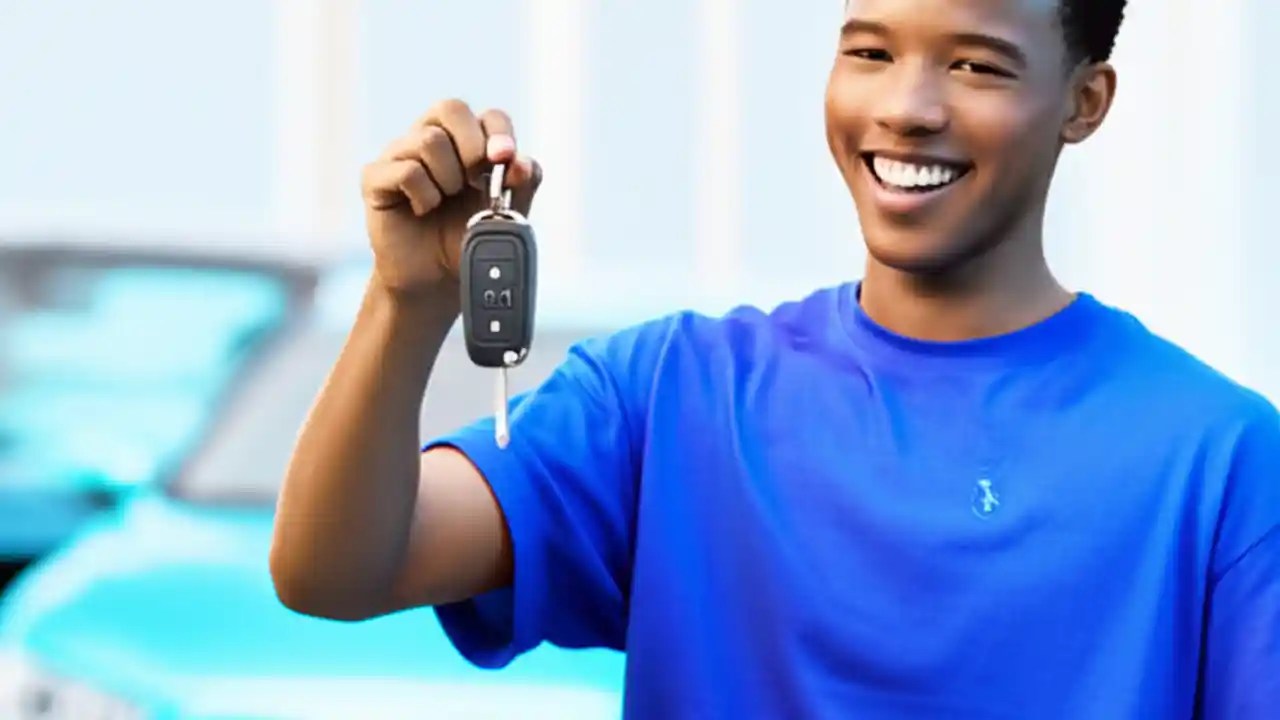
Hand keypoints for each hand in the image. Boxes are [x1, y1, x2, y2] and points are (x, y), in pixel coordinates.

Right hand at [361, 99, 541, 299]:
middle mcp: (432, 138)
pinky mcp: (376, 177)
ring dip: (448, 179)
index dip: (500, 133)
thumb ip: (522, 185)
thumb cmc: (468, 240)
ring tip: (443, 202)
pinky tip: (422, 210)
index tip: (504, 159)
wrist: (436, 280)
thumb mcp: (507, 215)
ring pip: (429, 140)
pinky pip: (406, 170)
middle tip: (473, 182)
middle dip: (472, 146)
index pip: (488, 116)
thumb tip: (520, 162)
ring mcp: (401, 154)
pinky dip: (424, 195)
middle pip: (451, 108)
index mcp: (468, 142)